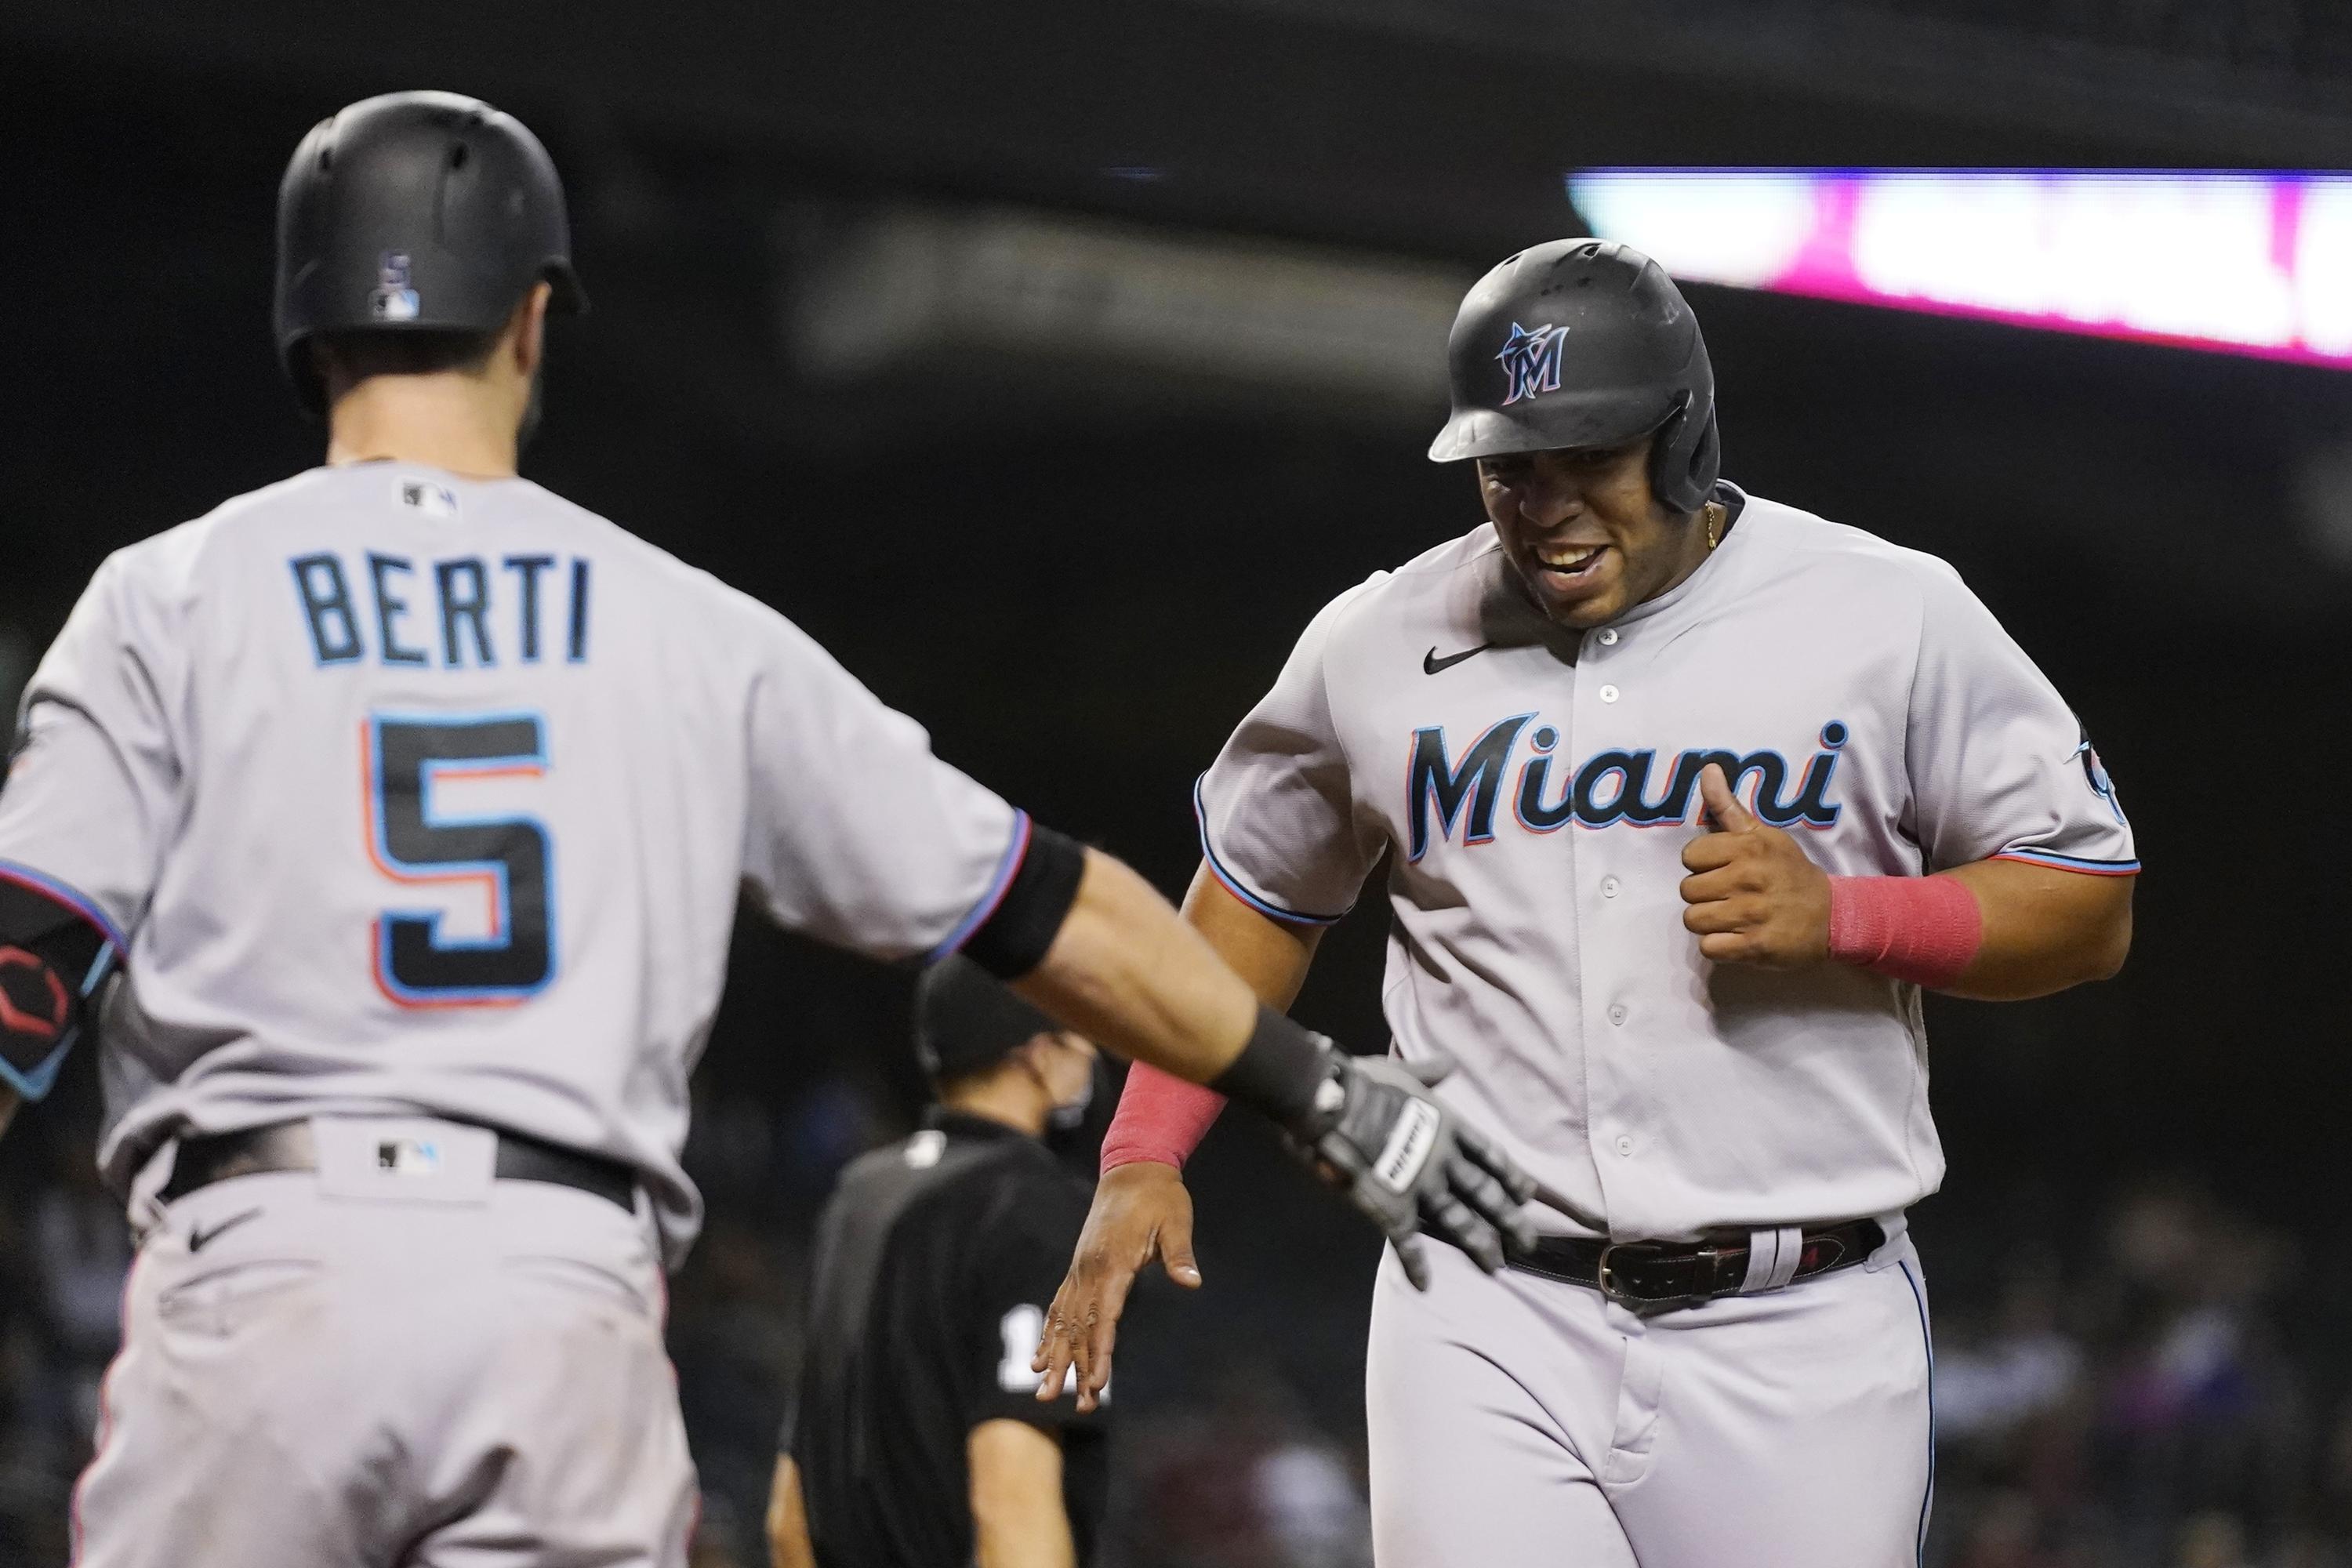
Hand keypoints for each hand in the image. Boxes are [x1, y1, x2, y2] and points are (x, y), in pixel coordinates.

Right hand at [1031, 1162, 1198, 1413]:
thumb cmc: (1161, 1197)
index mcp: (1113, 1263)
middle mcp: (1089, 1270)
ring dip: (1056, 1357)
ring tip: (1045, 1391)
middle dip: (1075, 1368)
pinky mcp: (1079, 1268)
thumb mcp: (1176, 1221)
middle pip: (1079, 1328)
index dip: (1100, 1352)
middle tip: (1073, 1406)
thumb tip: (1191, 1282)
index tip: (1097, 1384)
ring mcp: (1080, 1269)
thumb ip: (1179, 1254)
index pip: (1104, 1317)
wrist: (1134, 1169)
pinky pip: (1059, 1306)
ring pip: (1063, 1321)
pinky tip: (1041, 1356)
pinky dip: (1050, 1333)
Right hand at [1296, 1049, 1536, 1290]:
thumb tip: (1449, 1063)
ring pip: (1458, 1221)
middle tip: (1529, 1242)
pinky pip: (1407, 1243)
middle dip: (1509, 1220)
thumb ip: (1429, 1072)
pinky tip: (1425, 1284)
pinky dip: (1416, 1265)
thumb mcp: (1403, 1071)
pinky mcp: (1392, 1210)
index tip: (1528, 1194)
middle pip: (1485, 1194)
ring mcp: (1421, 1187)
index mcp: (1447, 1126)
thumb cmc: (1363, 1082)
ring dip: (1479, 1245)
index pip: (1489, 1156)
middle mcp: (1443, 1160)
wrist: (1332, 1104)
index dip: (1510, 1176)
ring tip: (1497, 1266)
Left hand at [1678, 762, 1832, 966]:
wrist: (1832, 916)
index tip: (1722, 869)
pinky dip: (1719, 946)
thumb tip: (1707, 769)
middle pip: (1688, 890)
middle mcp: (1748, 878)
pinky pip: (1709, 947)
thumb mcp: (1764, 835)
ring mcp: (1751, 914)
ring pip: (1693, 919)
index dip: (1702, 864)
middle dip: (1704, 895)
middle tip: (1729, 895)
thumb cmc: (1789, 872)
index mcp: (1747, 848)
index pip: (1690, 855)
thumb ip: (1728, 807)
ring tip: (1732, 917)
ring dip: (1708, 922)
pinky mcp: (1755, 947)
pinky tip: (1737, 937)